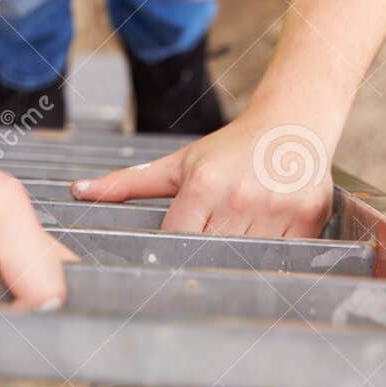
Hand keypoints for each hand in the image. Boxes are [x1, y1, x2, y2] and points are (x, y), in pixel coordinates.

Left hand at [70, 113, 333, 238]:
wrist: (292, 125)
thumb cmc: (229, 149)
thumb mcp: (179, 164)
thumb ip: (128, 182)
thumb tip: (77, 192)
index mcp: (204, 184)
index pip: (177, 240)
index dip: (171, 253)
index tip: (169, 261)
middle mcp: (240, 198)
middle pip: (210, 255)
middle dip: (205, 259)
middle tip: (203, 260)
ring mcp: (276, 211)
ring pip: (247, 261)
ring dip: (239, 260)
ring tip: (237, 245)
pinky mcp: (307, 220)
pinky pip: (283, 259)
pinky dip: (272, 259)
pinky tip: (266, 242)